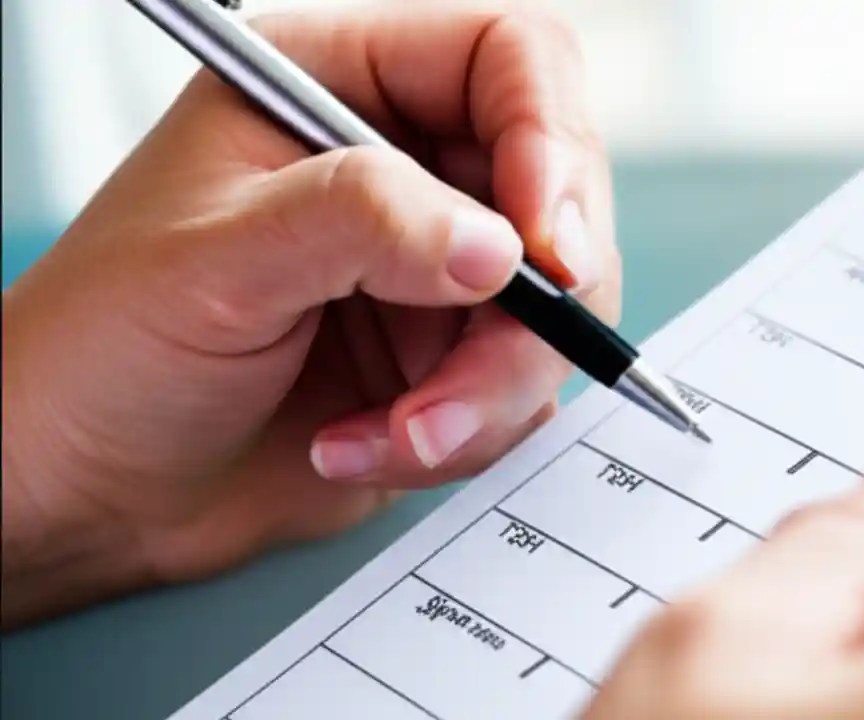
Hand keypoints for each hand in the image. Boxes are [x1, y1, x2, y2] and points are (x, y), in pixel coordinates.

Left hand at [1, 2, 616, 626]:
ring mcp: (433, 272)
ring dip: (490, 391)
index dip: (548, 139)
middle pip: (557, 196)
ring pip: (552, 311)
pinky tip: (365, 445)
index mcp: (343, 88)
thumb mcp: (218, 261)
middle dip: (526, 307)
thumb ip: (363, 225)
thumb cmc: (104, 346)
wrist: (87, 488)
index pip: (507, 61)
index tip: (541, 246)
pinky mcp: (446, 361)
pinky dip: (466, 435)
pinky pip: (520, 390)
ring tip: (398, 433)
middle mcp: (405, 172)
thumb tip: (500, 247)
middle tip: (474, 371)